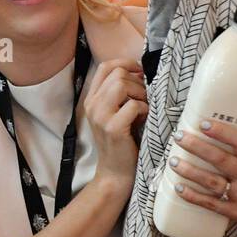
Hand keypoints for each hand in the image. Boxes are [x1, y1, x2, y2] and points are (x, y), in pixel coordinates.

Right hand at [83, 57, 148, 189]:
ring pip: (123, 84)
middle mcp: (92, 105)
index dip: (126, 64)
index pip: (106, 67)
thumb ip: (122, 93)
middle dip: (137, 82)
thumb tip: (142, 72)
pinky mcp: (113, 128)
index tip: (140, 73)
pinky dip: (145, 109)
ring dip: (140, 93)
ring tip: (144, 108)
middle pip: (117, 74)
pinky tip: (144, 120)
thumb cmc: (122, 142)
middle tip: (144, 98)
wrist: (115, 173)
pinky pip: (134, 105)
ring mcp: (100, 116)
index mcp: (91, 99)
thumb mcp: (117, 113)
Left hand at [165, 118, 236, 232]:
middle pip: (221, 159)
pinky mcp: (236, 213)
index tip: (203, 124)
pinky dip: (192, 195)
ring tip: (173, 161)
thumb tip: (219, 130)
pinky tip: (179, 187)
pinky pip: (210, 203)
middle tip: (179, 137)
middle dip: (196, 147)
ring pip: (211, 181)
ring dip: (189, 171)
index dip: (222, 132)